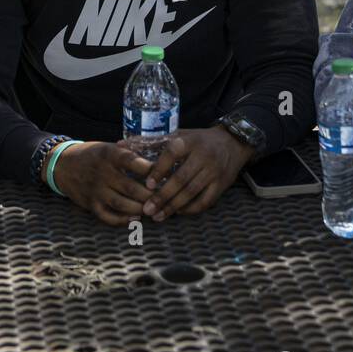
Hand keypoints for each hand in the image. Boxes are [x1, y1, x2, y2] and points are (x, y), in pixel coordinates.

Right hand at [50, 141, 154, 225]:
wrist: (63, 165)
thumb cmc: (93, 155)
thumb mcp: (109, 147)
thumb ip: (129, 155)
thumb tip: (158, 162)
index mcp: (109, 155)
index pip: (133, 162)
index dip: (150, 170)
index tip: (164, 175)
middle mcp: (102, 173)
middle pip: (131, 188)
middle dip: (150, 195)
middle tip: (163, 198)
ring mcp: (96, 190)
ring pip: (122, 204)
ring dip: (140, 209)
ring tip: (153, 209)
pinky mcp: (91, 204)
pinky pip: (108, 216)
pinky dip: (123, 220)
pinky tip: (135, 218)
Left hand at [123, 126, 252, 221]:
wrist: (233, 142)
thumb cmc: (198, 140)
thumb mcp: (178, 135)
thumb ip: (150, 141)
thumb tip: (120, 145)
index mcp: (189, 141)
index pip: (172, 154)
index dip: (159, 170)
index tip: (148, 184)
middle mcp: (203, 155)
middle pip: (181, 179)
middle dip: (163, 196)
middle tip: (147, 209)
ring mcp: (214, 171)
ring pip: (191, 193)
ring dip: (173, 207)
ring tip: (158, 216)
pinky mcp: (222, 184)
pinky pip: (205, 201)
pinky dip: (190, 209)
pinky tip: (177, 213)